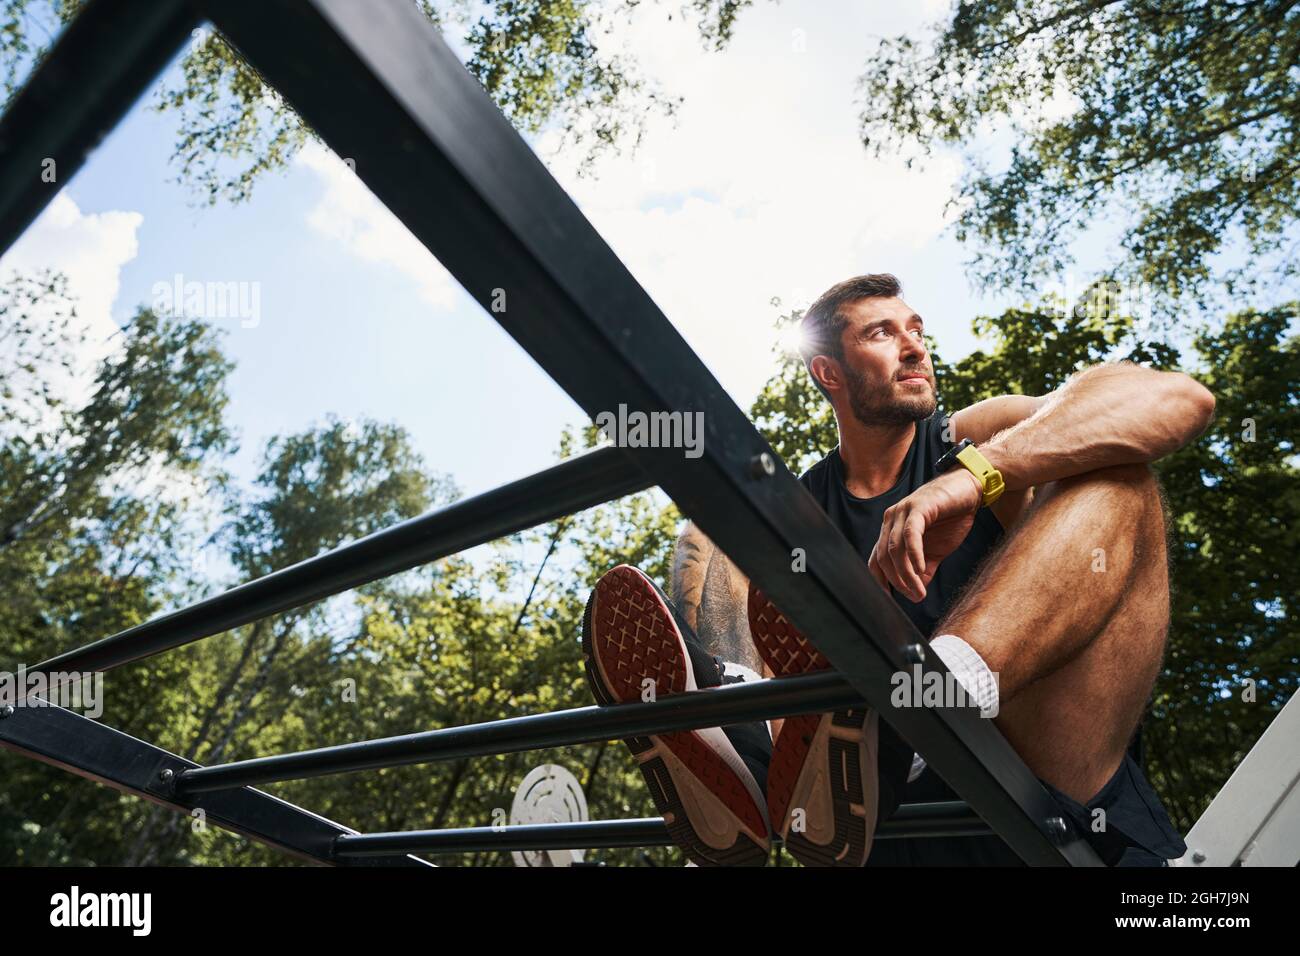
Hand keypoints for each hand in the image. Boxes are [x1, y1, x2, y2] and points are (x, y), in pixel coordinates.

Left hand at [868, 468, 983, 601]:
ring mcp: (902, 512)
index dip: (881, 582)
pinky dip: (913, 554)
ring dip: (906, 574)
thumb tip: (915, 593)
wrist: (969, 491)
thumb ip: (923, 570)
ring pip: (894, 549)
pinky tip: (920, 568)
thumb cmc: (951, 518)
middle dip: (897, 582)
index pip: (876, 560)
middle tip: (914, 597)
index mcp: (891, 530)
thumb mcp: (935, 551)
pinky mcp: (918, 507)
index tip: (892, 601)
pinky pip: (910, 534)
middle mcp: (891, 520)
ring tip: (919, 591)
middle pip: (883, 558)